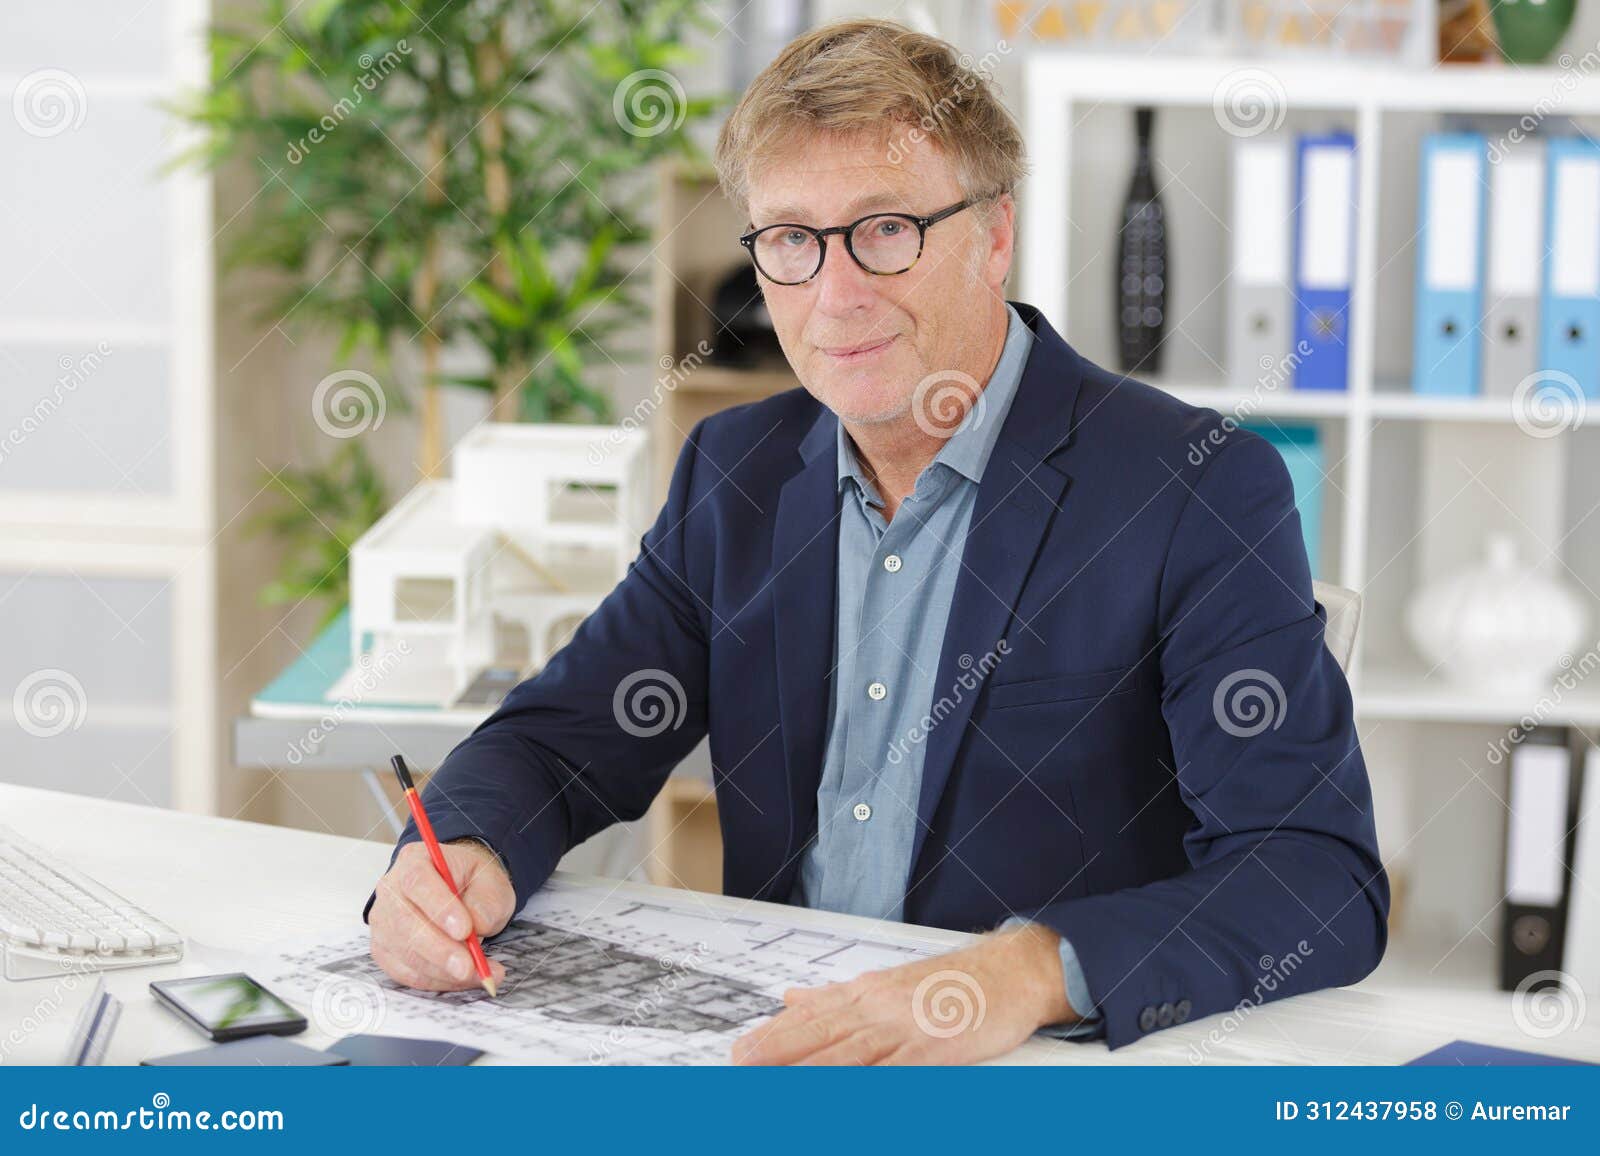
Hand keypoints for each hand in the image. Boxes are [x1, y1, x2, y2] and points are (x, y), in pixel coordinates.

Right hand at [369, 839, 512, 991]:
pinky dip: (437, 980)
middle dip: (440, 950)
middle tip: (469, 966)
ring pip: (406, 953)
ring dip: (443, 971)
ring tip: (480, 974)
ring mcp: (384, 922)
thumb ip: (487, 901)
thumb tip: (478, 925)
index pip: (418, 881)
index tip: (465, 930)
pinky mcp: (385, 950)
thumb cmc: (471, 883)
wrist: (459, 889)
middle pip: (405, 922)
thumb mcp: (491, 881)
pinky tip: (462, 979)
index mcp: (415, 861)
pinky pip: (407, 973)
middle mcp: (391, 890)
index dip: (439, 907)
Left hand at [731, 923, 1074, 1064]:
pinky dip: (866, 1086)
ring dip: (808, 1072)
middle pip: (819, 1034)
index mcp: (866, 992)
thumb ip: (837, 995)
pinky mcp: (933, 1049)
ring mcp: (905, 1027)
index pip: (809, 1016)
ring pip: (847, 1055)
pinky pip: (892, 1073)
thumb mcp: (888, 981)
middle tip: (740, 1068)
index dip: (773, 1035)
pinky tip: (844, 1096)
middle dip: (776, 1054)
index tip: (741, 1051)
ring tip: (775, 1085)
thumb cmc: (953, 982)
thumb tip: (791, 997)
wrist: (1010, 970)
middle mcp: (879, 1006)